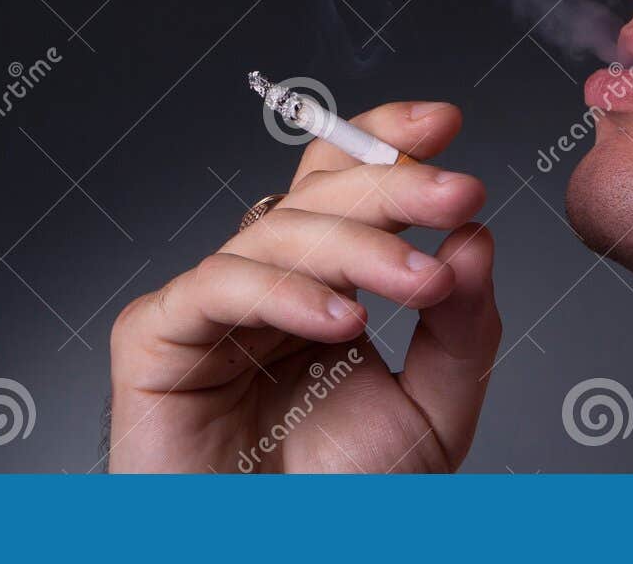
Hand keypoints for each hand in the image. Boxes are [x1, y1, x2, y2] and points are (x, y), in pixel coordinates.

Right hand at [107, 101, 499, 471]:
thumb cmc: (339, 506)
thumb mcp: (433, 414)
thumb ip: (462, 330)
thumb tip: (476, 238)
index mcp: (322, 284)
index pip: (344, 186)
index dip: (385, 143)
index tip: (445, 126)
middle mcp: (266, 284)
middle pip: (316, 193)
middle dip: (393, 184)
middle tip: (458, 190)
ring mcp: (210, 306)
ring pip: (277, 230)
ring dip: (361, 247)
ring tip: (423, 282)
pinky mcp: (156, 337)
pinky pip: (219, 286)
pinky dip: (285, 293)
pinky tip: (342, 320)